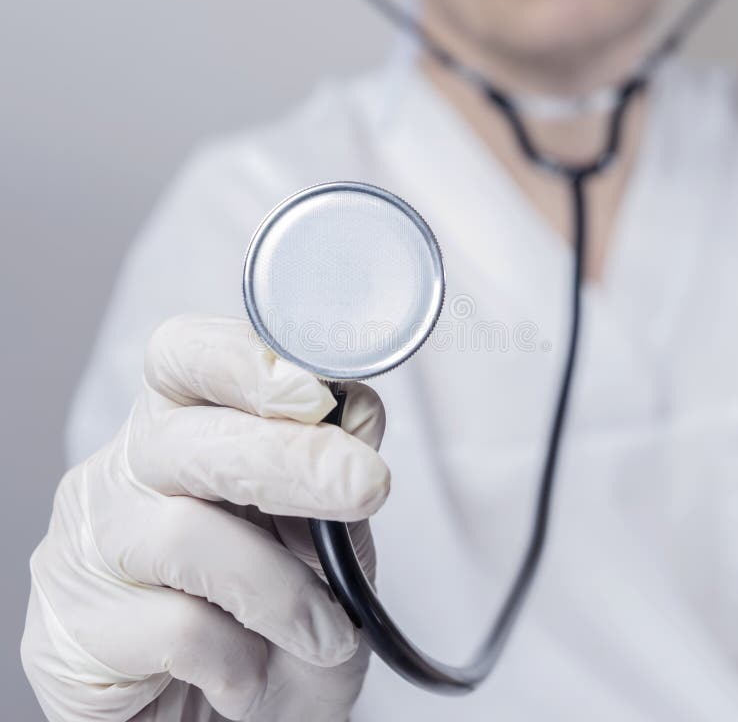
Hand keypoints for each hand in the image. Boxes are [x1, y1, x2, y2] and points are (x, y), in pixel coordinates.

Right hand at [21, 314, 387, 721]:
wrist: (236, 717)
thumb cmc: (276, 611)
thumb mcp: (325, 532)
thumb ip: (333, 467)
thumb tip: (357, 410)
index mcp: (180, 428)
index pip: (187, 356)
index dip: (246, 362)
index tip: (316, 393)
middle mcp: (123, 472)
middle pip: (186, 436)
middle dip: (289, 459)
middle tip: (365, 484)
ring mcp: (87, 547)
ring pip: (187, 536)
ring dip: (282, 593)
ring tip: (323, 633)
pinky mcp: (66, 629)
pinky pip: (175, 630)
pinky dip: (242, 659)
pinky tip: (250, 677)